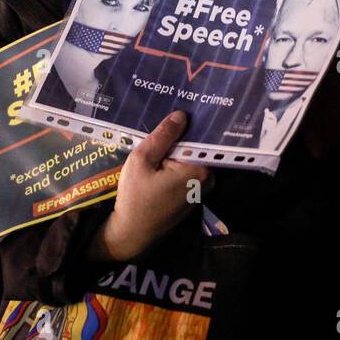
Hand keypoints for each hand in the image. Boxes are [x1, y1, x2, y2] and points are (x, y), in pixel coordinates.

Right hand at [90, 112, 209, 262]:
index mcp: (199, 170)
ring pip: (191, 159)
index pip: (201, 137)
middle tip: (169, 116)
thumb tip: (182, 115)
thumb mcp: (142, 160)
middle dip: (183, 135)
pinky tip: (163, 154)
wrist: (132, 232)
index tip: (184, 106)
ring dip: (178, 148)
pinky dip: (177, 162)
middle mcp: (207, 180)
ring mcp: (201, 189)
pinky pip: (188, 171)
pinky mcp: (192, 195)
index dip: (191, 122)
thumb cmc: (135, 197)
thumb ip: (162, 136)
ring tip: (163, 132)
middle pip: (196, 148)